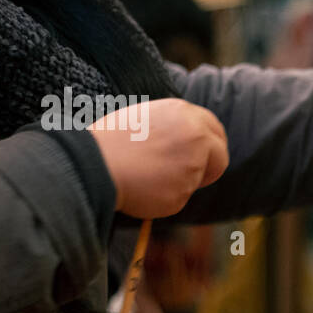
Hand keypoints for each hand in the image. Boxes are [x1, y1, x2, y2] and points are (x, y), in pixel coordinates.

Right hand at [89, 99, 228, 218]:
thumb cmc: (109, 141)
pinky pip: (178, 199)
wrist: (92, 162)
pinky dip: (163, 199)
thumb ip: (173, 129)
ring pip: (194, 180)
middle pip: (220, 156)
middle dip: (212, 167)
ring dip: (177, 182)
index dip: (211, 146)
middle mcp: (196, 136)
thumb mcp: (146, 119)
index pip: (214, 130)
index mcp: (185, 113)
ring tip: (142, 175)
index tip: (204, 157)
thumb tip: (187, 145)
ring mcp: (193, 165)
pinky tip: (141, 188)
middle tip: (195, 177)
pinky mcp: (183, 192)